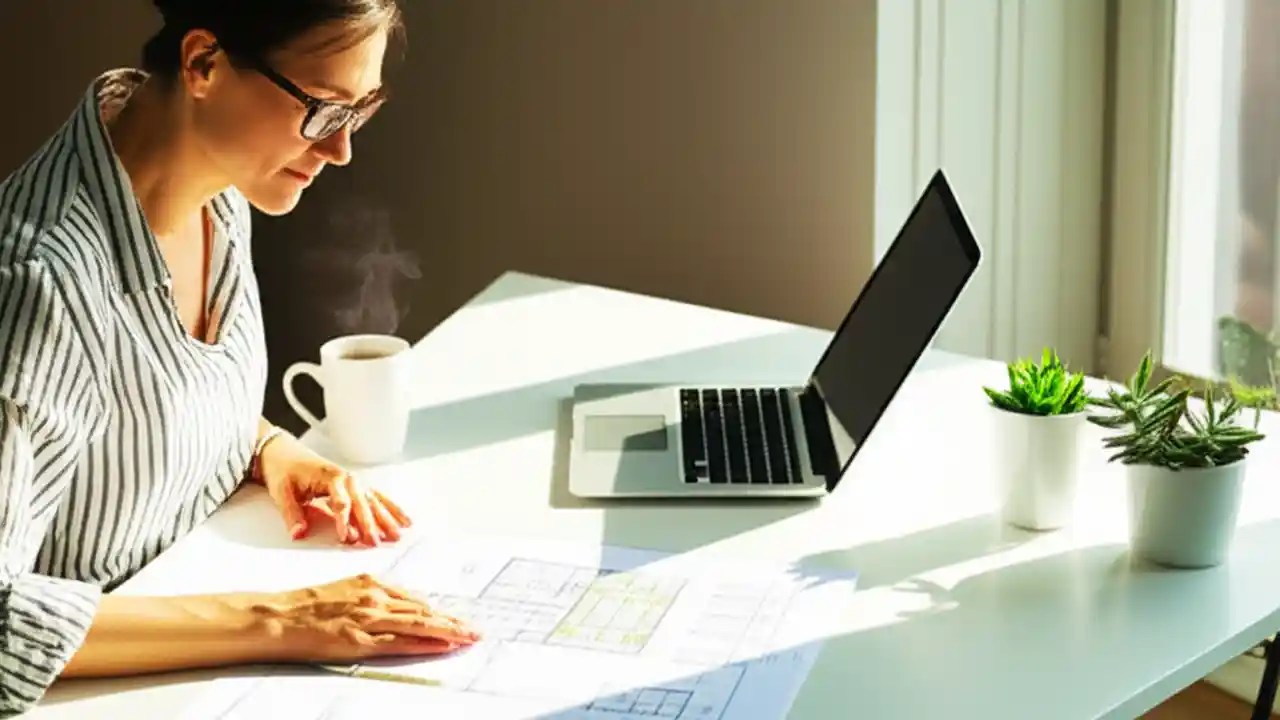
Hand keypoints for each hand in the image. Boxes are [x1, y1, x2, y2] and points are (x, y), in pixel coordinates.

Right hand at [251, 574, 481, 662]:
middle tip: (475, 631)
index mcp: (372, 583)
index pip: (416, 600)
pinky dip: (424, 644)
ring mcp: (368, 618)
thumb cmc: (306, 605)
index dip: (440, 611)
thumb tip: (397, 608)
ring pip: (419, 624)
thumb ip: (372, 597)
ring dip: (449, 631)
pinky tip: (441, 646)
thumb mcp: (345, 591)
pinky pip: (399, 642)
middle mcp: (375, 597)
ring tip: (469, 638)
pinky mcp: (359, 639)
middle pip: (424, 611)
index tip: (459, 619)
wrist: (277, 616)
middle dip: (453, 622)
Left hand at [257, 433, 411, 546]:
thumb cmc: (284, 470)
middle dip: (369, 523)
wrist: (284, 452)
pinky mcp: (357, 485)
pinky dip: (391, 508)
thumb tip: (299, 534)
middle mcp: (347, 477)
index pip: (340, 502)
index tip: (346, 537)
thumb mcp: (282, 492)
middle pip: (361, 502)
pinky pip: (378, 497)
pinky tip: (404, 520)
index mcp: (330, 476)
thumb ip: (292, 514)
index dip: (344, 520)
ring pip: (374, 501)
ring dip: (386, 518)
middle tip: (374, 542)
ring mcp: (354, 481)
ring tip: (396, 535)